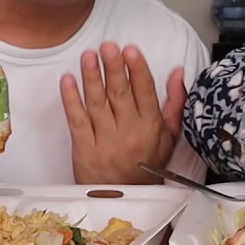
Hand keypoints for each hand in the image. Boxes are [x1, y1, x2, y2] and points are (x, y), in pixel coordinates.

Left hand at [60, 42, 185, 184]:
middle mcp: (129, 132)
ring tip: (88, 56)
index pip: (145, 93)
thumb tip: (177, 71)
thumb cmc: (149, 164)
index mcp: (151, 126)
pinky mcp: (84, 149)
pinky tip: (67, 80)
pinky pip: (76, 120)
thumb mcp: (170, 135)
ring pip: (97, 104)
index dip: (137, 70)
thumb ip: (175, 102)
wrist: (127, 198)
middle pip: (119, 94)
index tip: (130, 51)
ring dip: (91, 77)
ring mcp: (105, 141)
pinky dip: (70, 100)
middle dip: (113, 68)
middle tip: (107, 47)